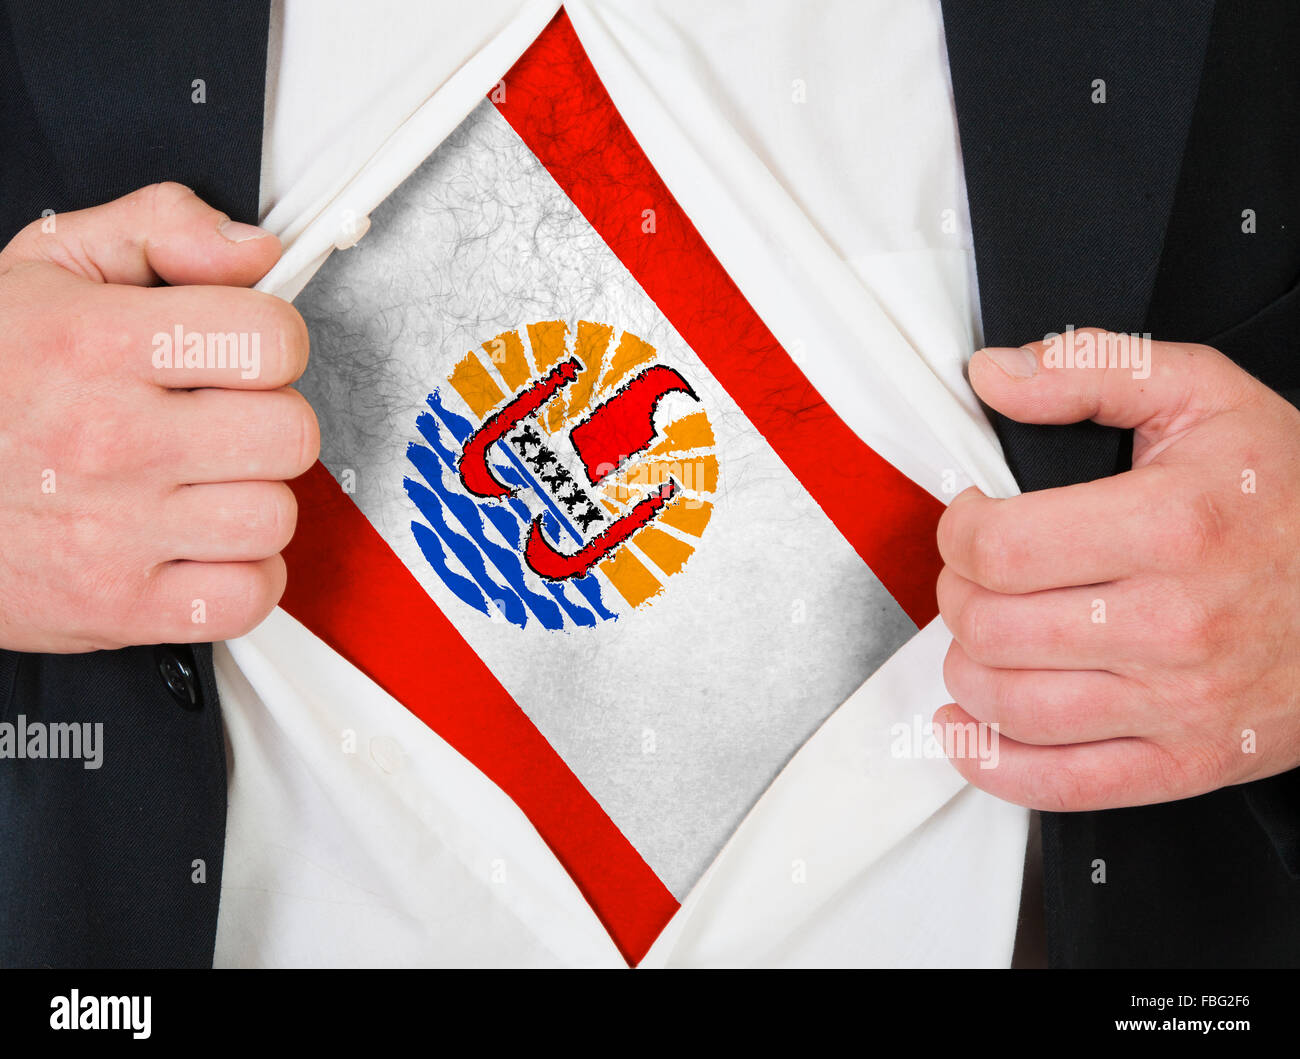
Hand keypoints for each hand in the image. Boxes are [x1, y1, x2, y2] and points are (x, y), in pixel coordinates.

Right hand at [0, 182, 317, 651]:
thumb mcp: (47, 267)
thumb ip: (160, 231)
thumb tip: (253, 249)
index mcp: (96, 345)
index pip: (270, 340)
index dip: (272, 342)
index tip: (245, 354)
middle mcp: (108, 439)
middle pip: (289, 434)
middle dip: (270, 422)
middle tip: (224, 422)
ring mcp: (114, 531)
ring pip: (275, 517)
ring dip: (254, 501)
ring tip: (203, 485)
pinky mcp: (117, 606)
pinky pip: (246, 598)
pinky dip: (241, 578)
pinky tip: (202, 545)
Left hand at [935, 328, 1299, 809]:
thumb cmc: (1292, 497)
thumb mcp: (1205, 397)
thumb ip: (1092, 370)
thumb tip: (994, 375)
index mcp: (1174, 526)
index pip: (1001, 548)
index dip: (959, 531)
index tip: (970, 520)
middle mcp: (1177, 624)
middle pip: (992, 627)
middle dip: (958, 594)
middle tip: (976, 575)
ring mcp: (1183, 704)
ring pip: (1010, 704)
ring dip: (967, 667)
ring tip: (982, 634)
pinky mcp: (1189, 762)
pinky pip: (1061, 783)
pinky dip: (991, 762)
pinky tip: (967, 724)